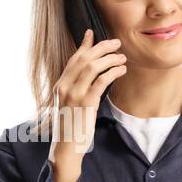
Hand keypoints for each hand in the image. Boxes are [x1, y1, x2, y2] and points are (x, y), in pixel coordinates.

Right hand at [47, 29, 125, 181]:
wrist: (66, 148)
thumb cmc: (70, 127)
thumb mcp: (68, 104)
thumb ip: (75, 88)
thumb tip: (87, 74)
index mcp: (60, 85)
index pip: (73, 58)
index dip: (85, 44)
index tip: (93, 33)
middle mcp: (65, 87)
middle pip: (84, 58)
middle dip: (102, 47)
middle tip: (116, 43)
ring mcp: (74, 95)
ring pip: (92, 66)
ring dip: (110, 58)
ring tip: (121, 57)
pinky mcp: (86, 104)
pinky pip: (101, 81)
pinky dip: (112, 72)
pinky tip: (121, 70)